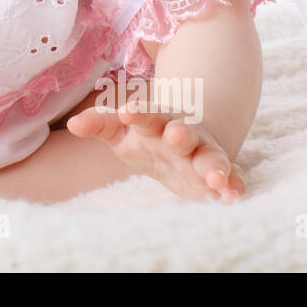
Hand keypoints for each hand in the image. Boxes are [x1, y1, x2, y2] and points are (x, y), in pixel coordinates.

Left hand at [67, 100, 245, 203]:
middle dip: (180, 134)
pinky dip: (234, 185)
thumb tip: (72, 123)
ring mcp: (202, 154)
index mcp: (156, 123)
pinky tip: (233, 196)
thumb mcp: (120, 132)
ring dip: (215, 166)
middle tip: (175, 136)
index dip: (138, 112)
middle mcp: (182, 136)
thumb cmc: (145, 137)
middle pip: (183, 133)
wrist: (182, 140)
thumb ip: (100, 124)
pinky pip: (232, 177)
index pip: (146, 115)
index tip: (127, 110)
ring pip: (211, 157)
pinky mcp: (218, 173)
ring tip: (217, 180)